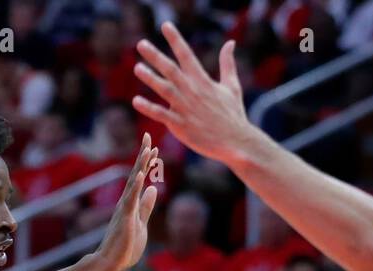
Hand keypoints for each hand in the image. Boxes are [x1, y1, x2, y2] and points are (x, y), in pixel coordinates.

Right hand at [94, 133, 159, 270]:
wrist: (111, 264)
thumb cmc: (125, 247)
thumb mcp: (141, 223)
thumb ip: (146, 206)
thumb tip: (153, 188)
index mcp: (131, 203)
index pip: (140, 178)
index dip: (147, 162)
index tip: (154, 146)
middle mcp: (126, 201)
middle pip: (136, 173)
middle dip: (143, 155)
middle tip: (148, 135)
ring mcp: (124, 208)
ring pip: (134, 182)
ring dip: (141, 165)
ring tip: (148, 148)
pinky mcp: (124, 218)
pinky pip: (130, 199)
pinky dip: (135, 186)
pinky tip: (140, 174)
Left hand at [133, 24, 257, 165]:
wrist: (236, 142)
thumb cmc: (233, 115)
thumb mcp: (232, 86)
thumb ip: (228, 63)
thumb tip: (230, 43)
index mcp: (203, 81)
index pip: (186, 55)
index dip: (175, 39)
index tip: (165, 26)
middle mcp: (192, 91)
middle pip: (171, 69)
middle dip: (155, 56)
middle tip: (141, 44)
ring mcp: (185, 108)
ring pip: (164, 89)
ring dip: (150, 78)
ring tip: (137, 67)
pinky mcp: (181, 125)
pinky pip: (161, 115)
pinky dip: (149, 108)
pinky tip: (136, 101)